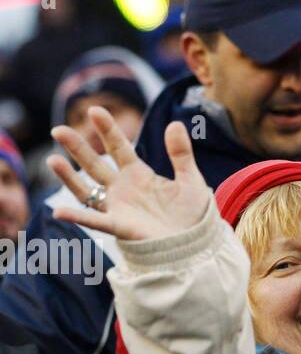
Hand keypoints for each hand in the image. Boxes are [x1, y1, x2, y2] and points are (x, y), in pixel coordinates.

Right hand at [48, 107, 212, 242]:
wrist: (197, 243)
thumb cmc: (192, 213)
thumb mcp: (190, 178)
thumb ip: (181, 153)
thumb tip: (174, 123)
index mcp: (139, 175)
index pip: (119, 147)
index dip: (108, 129)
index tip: (95, 110)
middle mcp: (123, 189)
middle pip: (95, 165)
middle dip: (77, 148)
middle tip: (58, 130)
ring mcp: (118, 208)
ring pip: (87, 190)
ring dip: (69, 177)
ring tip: (52, 160)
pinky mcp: (120, 227)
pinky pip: (95, 221)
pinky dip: (77, 217)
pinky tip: (58, 211)